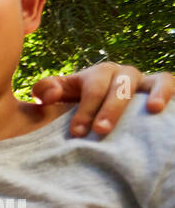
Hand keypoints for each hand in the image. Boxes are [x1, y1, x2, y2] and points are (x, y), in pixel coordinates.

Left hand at [32, 63, 172, 138]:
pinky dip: (170, 94)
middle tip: (101, 131)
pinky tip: (166, 110)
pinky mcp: (161, 92)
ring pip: (156, 79)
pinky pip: (171, 86)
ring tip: (152, 110)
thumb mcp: (57, 97)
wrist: (96, 112)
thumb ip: (45, 91)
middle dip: (111, 108)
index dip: (85, 109)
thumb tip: (49, 95)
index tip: (76, 133)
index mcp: (99, 74)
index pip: (93, 88)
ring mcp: (146, 82)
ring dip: (155, 92)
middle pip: (121, 85)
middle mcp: (124, 74)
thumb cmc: (74, 105)